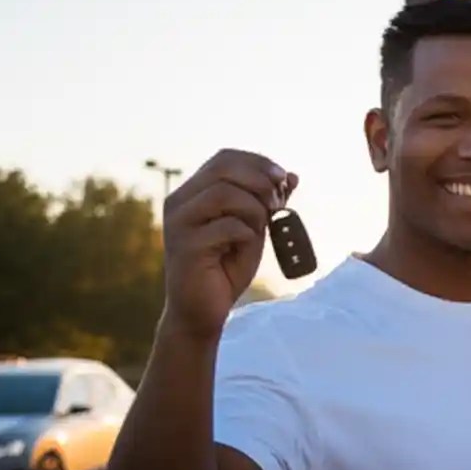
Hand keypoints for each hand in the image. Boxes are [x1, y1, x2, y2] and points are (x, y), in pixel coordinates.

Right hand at [160, 149, 297, 338]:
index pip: (224, 158)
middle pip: (223, 168)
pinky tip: (244, 248)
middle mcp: (179, 202)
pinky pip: (226, 226)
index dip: (258, 163)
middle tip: (278, 203)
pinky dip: (246, 234)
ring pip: (224, 194)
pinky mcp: (185, 246)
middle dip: (260, 182)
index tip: (284, 178)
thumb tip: (292, 175)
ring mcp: (178, 223)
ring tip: (260, 229)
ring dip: (254, 209)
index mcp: (192, 193)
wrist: (203, 311)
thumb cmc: (226, 268)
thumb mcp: (253, 228)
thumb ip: (268, 202)